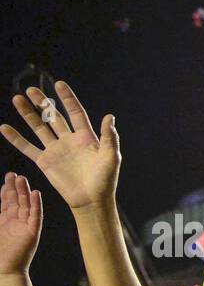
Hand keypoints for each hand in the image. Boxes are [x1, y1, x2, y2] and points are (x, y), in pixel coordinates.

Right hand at [0, 82, 119, 212]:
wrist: (92, 200)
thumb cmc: (105, 180)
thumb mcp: (111, 157)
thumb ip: (110, 137)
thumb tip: (110, 117)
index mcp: (86, 137)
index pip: (75, 113)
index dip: (68, 99)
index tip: (59, 84)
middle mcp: (69, 141)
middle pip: (53, 117)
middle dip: (42, 103)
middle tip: (31, 89)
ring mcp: (56, 150)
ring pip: (39, 127)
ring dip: (28, 114)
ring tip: (17, 99)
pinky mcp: (45, 162)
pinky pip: (27, 147)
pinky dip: (16, 138)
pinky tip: (4, 127)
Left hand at [0, 172, 41, 276]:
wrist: (4, 270)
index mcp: (4, 222)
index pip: (7, 202)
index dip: (6, 191)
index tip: (7, 179)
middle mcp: (16, 222)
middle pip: (16, 201)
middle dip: (14, 187)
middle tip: (13, 174)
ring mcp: (25, 226)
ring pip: (26, 205)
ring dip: (24, 192)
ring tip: (22, 178)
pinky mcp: (33, 232)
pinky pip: (36, 215)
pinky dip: (36, 204)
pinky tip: (35, 193)